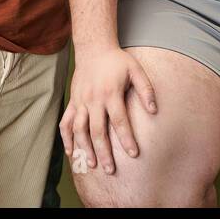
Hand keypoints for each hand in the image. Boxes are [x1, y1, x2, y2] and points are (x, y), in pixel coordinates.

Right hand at [59, 47, 156, 174]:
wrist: (93, 48)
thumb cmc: (117, 61)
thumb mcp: (136, 70)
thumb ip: (146, 90)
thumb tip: (154, 110)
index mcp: (111, 93)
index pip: (119, 121)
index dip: (126, 139)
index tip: (133, 154)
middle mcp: (94, 100)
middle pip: (97, 131)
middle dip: (104, 152)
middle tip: (110, 170)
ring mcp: (81, 102)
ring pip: (80, 130)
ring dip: (85, 148)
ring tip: (91, 164)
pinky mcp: (73, 101)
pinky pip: (66, 122)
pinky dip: (66, 138)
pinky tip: (71, 152)